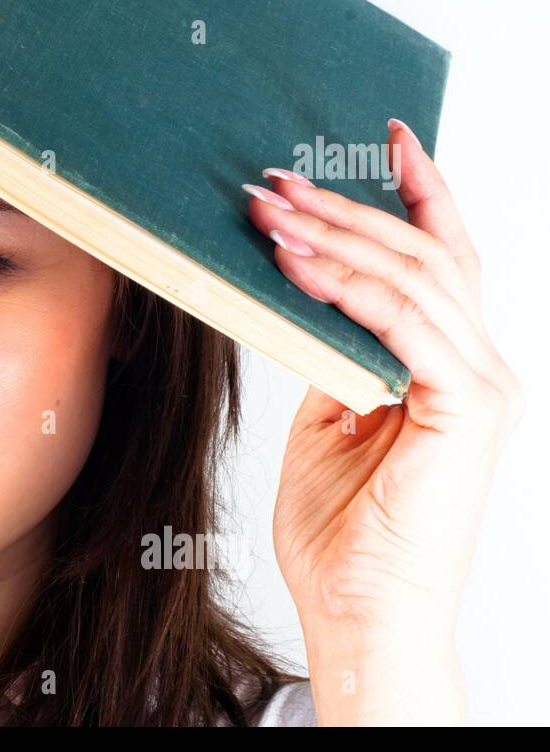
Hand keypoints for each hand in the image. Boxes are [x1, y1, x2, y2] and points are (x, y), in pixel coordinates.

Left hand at [244, 120, 523, 723]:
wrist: (359, 613)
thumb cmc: (342, 533)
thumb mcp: (329, 423)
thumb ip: (336, 360)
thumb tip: (309, 302)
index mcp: (451, 368)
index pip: (442, 261)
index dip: (420, 194)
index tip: (389, 138)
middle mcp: (479, 367)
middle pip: (425, 256)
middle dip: (349, 209)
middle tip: (278, 181)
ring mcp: (481, 386)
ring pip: (415, 278)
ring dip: (337, 237)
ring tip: (270, 211)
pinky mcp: (465, 409)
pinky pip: (405, 325)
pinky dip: (348, 288)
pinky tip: (297, 263)